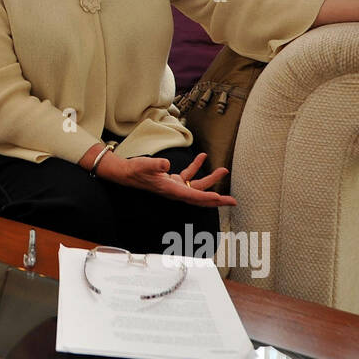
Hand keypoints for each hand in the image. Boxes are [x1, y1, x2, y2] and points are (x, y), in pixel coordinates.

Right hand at [96, 151, 235, 207]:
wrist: (126, 172)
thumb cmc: (135, 170)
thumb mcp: (144, 165)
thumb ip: (156, 165)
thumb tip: (167, 164)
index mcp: (171, 190)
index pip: (193, 196)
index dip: (208, 198)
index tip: (221, 199)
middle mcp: (175, 191)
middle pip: (200, 197)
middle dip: (217, 199)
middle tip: (233, 201)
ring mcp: (175, 186)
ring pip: (197, 186)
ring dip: (211, 179)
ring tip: (223, 170)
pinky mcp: (173, 180)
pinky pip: (189, 176)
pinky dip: (196, 167)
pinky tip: (202, 157)